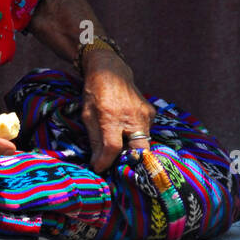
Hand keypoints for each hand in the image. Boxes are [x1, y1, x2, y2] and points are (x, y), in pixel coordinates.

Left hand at [78, 50, 153, 173]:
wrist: (110, 70)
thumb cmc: (94, 94)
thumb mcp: (88, 116)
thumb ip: (95, 140)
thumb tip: (98, 164)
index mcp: (111, 117)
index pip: (113, 147)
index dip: (106, 162)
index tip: (100, 169)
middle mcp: (131, 117)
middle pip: (140, 149)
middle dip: (131, 161)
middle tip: (119, 165)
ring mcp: (145, 114)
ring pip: (144, 142)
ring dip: (133, 148)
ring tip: (121, 146)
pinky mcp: (151, 112)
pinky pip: (146, 131)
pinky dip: (137, 136)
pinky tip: (127, 130)